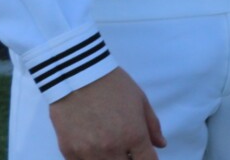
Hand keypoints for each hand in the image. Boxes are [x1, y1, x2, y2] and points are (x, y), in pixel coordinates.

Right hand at [48, 68, 165, 159]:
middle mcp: (112, 149)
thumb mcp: (140, 101)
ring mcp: (88, 152)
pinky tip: (94, 150)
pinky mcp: (68, 151)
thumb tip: (160, 145)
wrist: (77, 76)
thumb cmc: (113, 85)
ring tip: (112, 149)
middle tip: (128, 151)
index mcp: (133, 136)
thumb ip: (152, 126)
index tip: (145, 156)